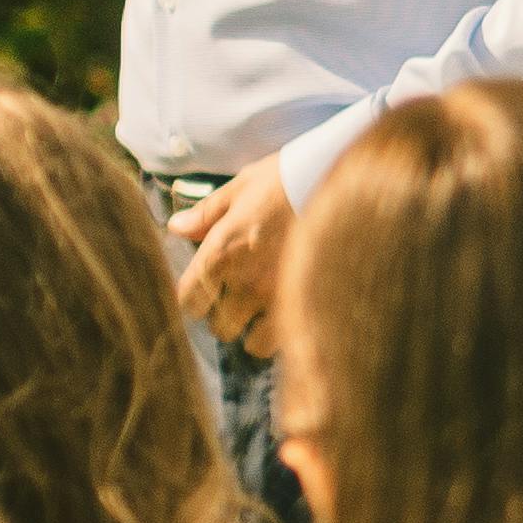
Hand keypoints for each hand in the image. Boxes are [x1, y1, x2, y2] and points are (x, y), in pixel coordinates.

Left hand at [171, 159, 297, 351]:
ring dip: (253, 331)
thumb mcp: (244, 185)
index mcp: (222, 251)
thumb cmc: (291, 178)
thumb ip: (207, 213)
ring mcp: (278, 300)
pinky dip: (282, 338)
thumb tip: (175, 228)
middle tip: (237, 301)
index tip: (203, 293)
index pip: (189, 299)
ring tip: (263, 316)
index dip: (193, 298)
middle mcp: (245, 282)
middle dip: (224, 316)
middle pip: (218, 326)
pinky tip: (288, 320)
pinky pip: (285, 344)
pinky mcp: (308, 307)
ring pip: (250, 343)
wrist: (347, 183)